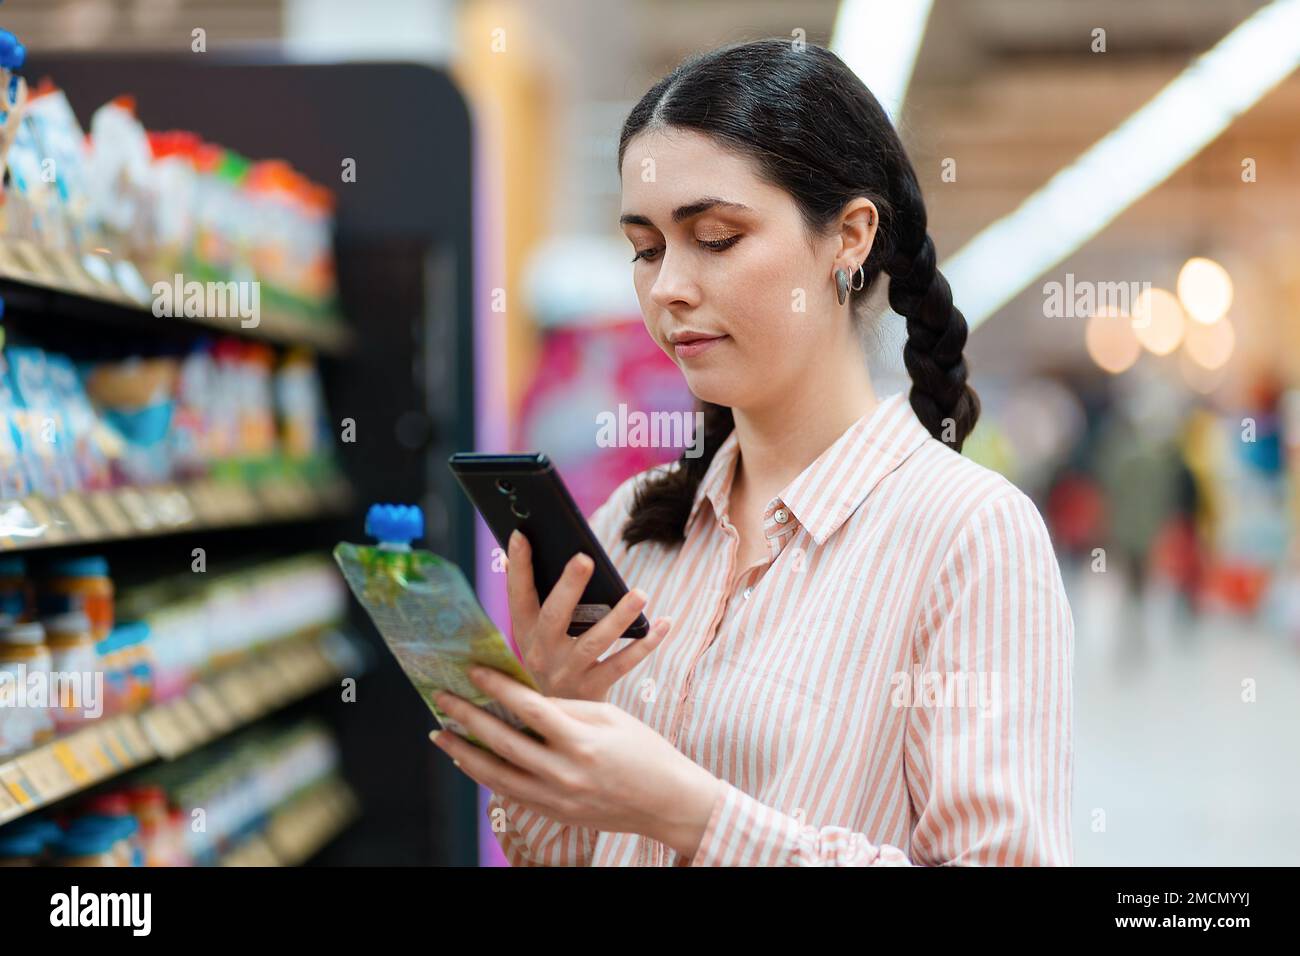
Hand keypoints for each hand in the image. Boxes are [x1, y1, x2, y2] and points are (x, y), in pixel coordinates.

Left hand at [431, 665, 722, 858]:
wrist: (667, 802)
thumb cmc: (644, 751)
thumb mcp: (610, 718)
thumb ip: (566, 710)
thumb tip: (524, 699)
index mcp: (581, 741)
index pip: (528, 708)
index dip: (497, 687)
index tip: (472, 670)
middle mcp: (564, 772)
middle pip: (502, 741)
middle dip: (467, 718)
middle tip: (441, 698)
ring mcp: (556, 798)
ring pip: (496, 775)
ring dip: (463, 752)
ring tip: (440, 734)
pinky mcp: (554, 813)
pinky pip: (509, 793)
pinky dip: (485, 775)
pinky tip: (468, 760)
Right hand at [505, 529, 670, 701]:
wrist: (550, 725)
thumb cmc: (549, 662)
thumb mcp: (532, 636)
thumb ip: (530, 600)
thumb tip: (516, 552)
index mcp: (525, 633)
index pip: (518, 596)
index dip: (518, 566)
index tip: (521, 535)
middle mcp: (542, 653)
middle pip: (555, 616)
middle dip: (568, 586)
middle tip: (584, 558)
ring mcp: (567, 673)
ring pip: (595, 641)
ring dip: (619, 616)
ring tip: (640, 592)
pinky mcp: (593, 690)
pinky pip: (623, 664)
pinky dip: (646, 643)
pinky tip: (664, 623)